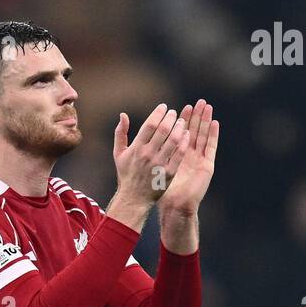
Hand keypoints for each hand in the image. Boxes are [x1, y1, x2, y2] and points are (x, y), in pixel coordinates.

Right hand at [106, 104, 189, 230]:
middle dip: (171, 117)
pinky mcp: (169, 173)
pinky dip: (184, 142)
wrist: (134, 199)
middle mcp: (148, 155)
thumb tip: (123, 115)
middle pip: (163, 129)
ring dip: (180, 128)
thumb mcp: (119, 154)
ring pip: (174, 140)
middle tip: (174, 113)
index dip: (159, 113)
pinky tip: (186, 136)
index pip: (150, 124)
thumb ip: (120, 133)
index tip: (164, 107)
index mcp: (136, 148)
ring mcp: (159, 164)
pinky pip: (179, 154)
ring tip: (182, 122)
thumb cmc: (127, 174)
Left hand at [157, 100, 218, 217]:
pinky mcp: (206, 166)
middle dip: (195, 116)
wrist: (174, 207)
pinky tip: (215, 123)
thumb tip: (139, 142)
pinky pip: (211, 147)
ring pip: (203, 136)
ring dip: (205, 121)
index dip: (179, 120)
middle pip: (193, 131)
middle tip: (197, 102)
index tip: (176, 108)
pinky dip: (213, 135)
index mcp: (175, 155)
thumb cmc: (159, 191)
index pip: (178, 133)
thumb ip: (146, 154)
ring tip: (207, 106)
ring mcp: (198, 160)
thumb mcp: (150, 169)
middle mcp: (188, 156)